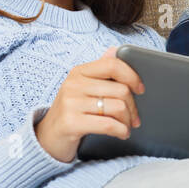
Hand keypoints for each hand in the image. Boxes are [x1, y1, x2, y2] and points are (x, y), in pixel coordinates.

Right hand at [34, 46, 144, 162]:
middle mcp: (73, 84)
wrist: (48, 138)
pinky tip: (122, 134)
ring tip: (126, 127)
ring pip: (118, 108)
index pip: (113, 65)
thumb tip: (114, 50)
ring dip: (127, 121)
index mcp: (79, 72)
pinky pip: (108, 124)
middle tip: (134, 119)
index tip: (140, 89)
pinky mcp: (71, 122)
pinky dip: (121, 131)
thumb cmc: (71, 112)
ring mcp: (71, 103)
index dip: (132, 76)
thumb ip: (99, 71)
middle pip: (120, 90)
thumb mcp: (82, 89)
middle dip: (133, 107)